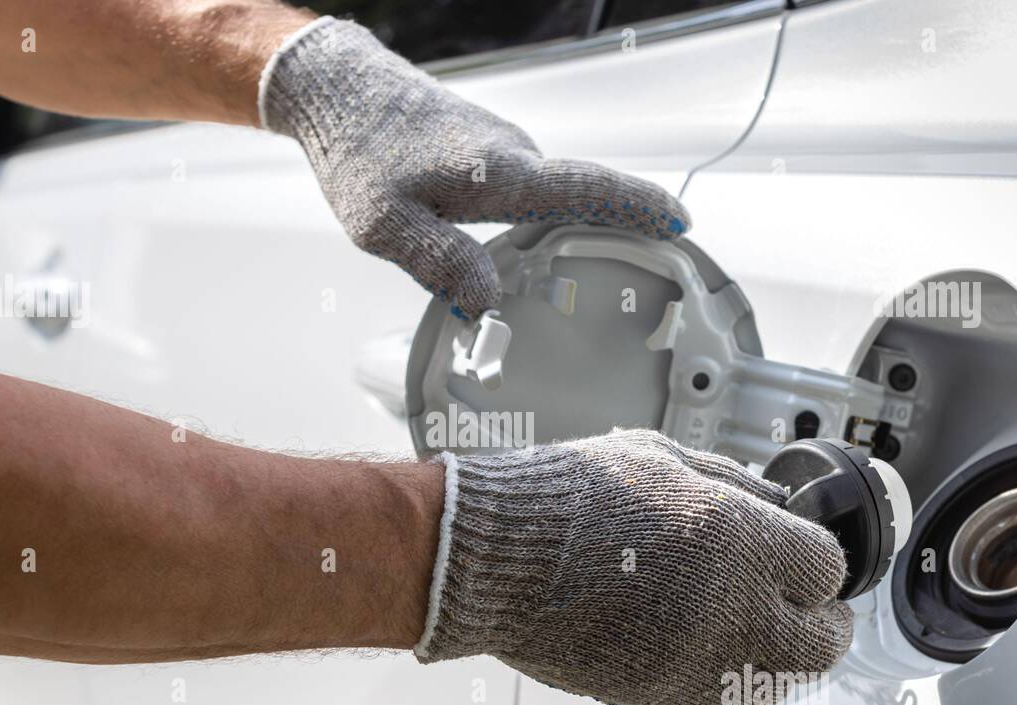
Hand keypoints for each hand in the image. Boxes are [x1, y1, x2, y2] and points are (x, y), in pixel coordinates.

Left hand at [258, 16, 691, 319]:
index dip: (637, 208)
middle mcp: (513, 155)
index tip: (680, 224)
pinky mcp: (488, 149)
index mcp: (498, 173)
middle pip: (572, 206)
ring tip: (540, 287)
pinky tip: (495, 250)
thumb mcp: (385, 226)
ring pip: (541, 203)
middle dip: (593, 245)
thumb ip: (440, 264)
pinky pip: (522, 193)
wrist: (337, 88)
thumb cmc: (358, 155)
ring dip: (545, 237)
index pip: (586, 189)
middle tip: (603, 297)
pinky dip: (521, 221)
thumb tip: (489, 303)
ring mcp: (504, 148)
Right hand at [415, 430, 853, 704]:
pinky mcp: (656, 694)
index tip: (806, 561)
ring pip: (776, 683)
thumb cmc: (563, 498)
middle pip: (821, 642)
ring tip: (755, 633)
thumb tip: (765, 502)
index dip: (818, 563)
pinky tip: (705, 655)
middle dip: (821, 622)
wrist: (493, 556)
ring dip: (776, 657)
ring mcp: (696, 659)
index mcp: (739, 538)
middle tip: (807, 609)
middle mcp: (731, 607)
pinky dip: (722, 685)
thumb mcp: (658, 458)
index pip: (827, 569)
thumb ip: (726, 481)